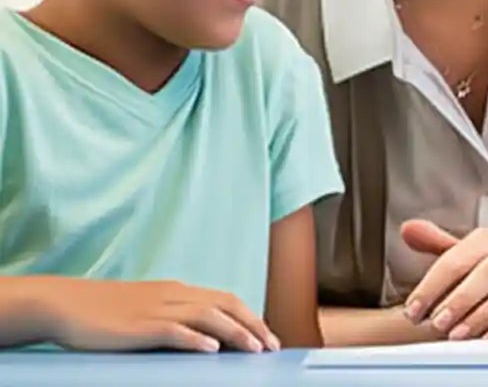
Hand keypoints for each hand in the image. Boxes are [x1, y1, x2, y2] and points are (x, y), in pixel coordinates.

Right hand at [44, 277, 279, 352]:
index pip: (225, 299)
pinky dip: (195, 339)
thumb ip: (174, 317)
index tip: (267, 335)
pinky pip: (173, 330)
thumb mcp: (147, 307)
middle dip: (253, 324)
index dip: (250, 316)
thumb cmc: (103, 310)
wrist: (63, 303)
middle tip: (271, 346)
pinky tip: (211, 350)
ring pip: (207, 316)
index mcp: (176, 291)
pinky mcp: (138, 326)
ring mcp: (155, 309)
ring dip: (235, 332)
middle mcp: (172, 296)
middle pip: (225, 304)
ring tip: (254, 349)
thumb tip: (202, 336)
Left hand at [399, 220, 487, 339]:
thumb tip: (407, 229)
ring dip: (483, 314)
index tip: (413, 310)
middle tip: (437, 323)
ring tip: (457, 334)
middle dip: (461, 299)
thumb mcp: (466, 255)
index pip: (457, 257)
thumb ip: (438, 244)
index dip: (432, 285)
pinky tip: (485, 339)